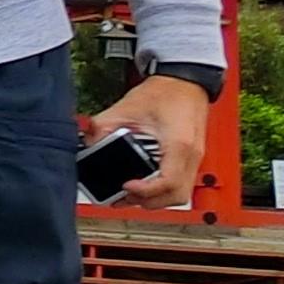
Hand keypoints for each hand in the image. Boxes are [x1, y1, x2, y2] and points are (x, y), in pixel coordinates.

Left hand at [87, 75, 211, 207]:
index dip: (145, 191)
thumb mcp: (126, 108)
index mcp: (178, 144)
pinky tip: (146, 186)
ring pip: (181, 194)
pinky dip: (164, 190)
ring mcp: (196, 158)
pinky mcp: (192, 159)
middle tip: (124, 195)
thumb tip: (88, 145)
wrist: (184, 82)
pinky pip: (182, 184)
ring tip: (132, 194)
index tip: (125, 186)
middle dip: (148, 201)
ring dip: (157, 200)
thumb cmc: (164, 92)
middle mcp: (192, 155)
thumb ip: (102, 128)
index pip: (167, 182)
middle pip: (176, 196)